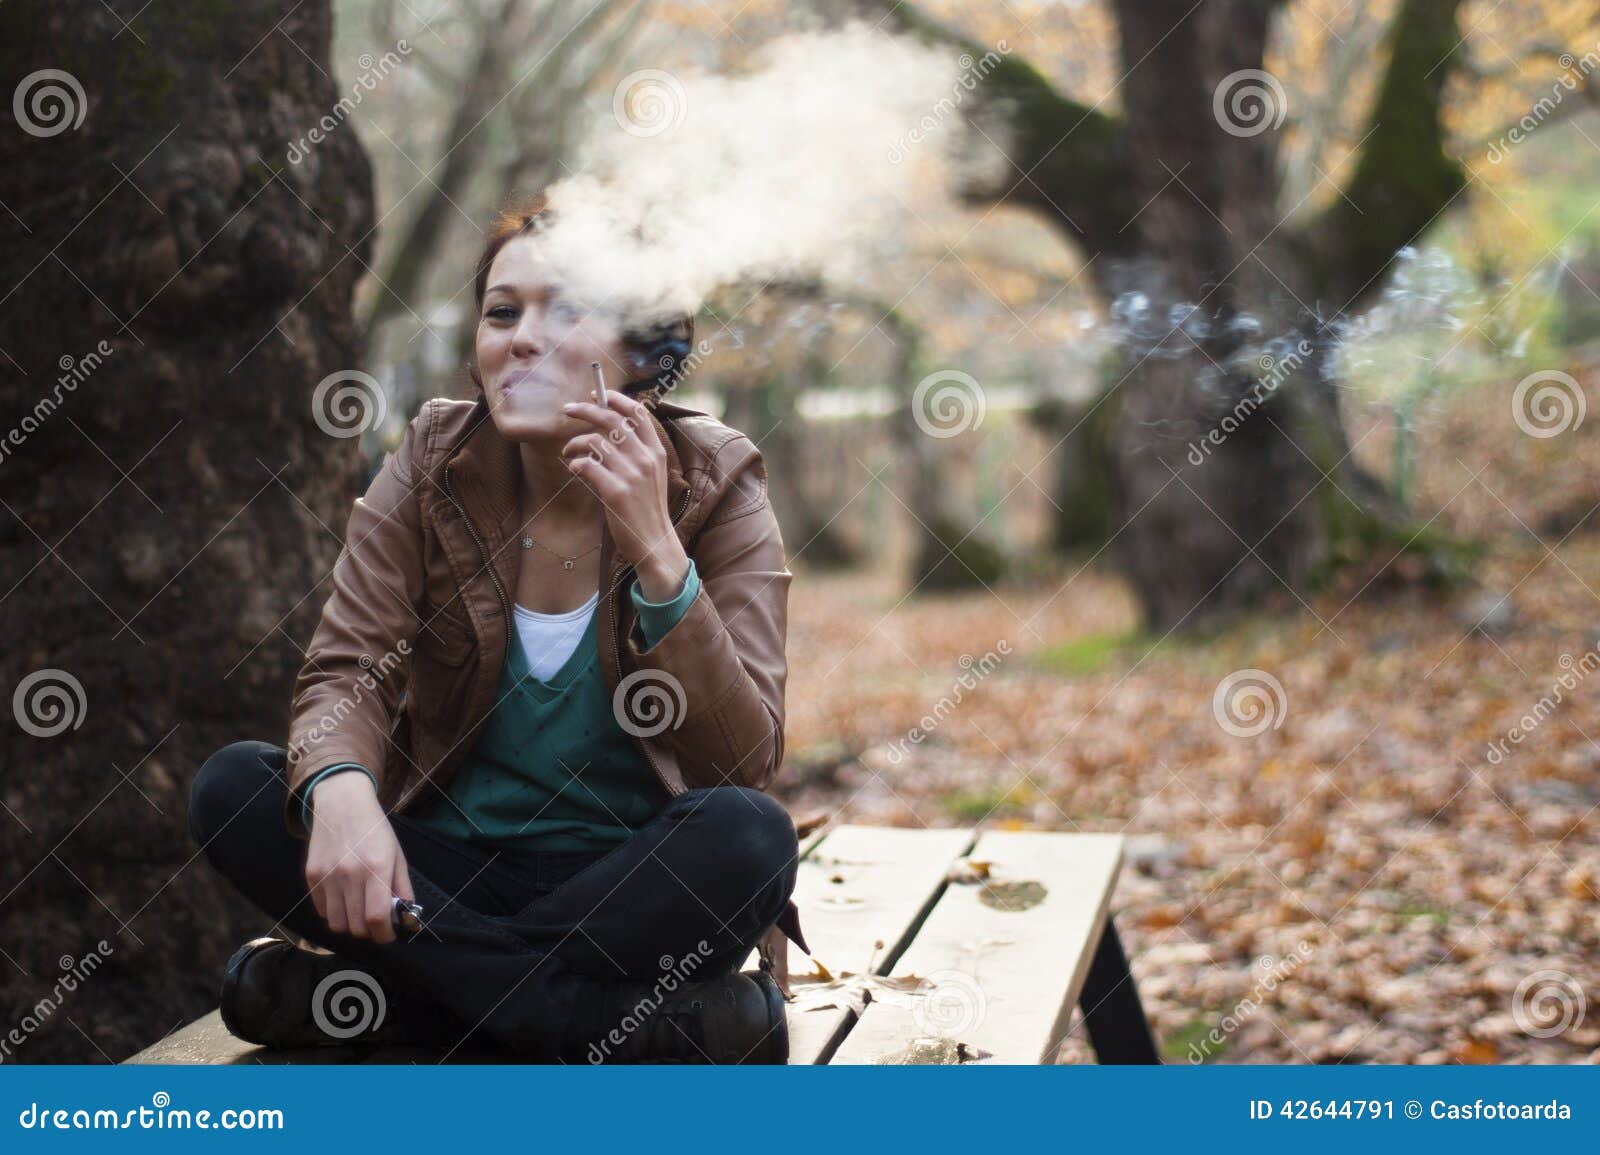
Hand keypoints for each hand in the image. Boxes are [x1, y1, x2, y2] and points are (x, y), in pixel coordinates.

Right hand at [304, 772, 413, 944]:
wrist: (342, 804)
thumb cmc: (375, 830)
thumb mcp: (397, 854)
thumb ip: (401, 887)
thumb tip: (405, 917)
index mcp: (376, 867)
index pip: (377, 917)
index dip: (384, 934)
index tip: (388, 934)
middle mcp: (350, 874)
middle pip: (355, 926)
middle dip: (369, 932)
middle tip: (375, 923)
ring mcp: (328, 876)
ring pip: (336, 924)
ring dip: (350, 925)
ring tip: (358, 913)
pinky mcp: (311, 875)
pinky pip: (322, 910)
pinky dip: (334, 913)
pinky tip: (343, 900)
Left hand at [560, 390, 689, 595]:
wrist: (654, 543)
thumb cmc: (647, 508)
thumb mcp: (652, 475)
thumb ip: (637, 452)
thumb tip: (610, 429)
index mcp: (656, 451)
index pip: (637, 412)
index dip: (615, 399)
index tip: (597, 395)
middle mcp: (646, 459)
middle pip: (611, 420)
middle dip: (585, 409)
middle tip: (568, 409)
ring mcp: (632, 475)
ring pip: (594, 442)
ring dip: (574, 443)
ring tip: (569, 452)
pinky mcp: (616, 492)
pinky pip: (587, 465)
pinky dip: (576, 464)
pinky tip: (574, 469)